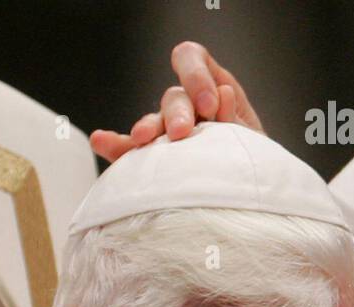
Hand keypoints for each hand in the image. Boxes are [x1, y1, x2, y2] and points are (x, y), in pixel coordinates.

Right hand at [91, 41, 264, 163]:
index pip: (195, 61)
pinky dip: (115, 146)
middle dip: (177, 113)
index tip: (210, 105)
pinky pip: (130, 151)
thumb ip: (236, 118)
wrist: (244, 199)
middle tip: (181, 132)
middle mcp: (185, 107)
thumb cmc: (249, 165)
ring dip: (148, 128)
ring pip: (153, 122)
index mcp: (211, 90)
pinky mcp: (152, 160)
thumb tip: (222, 93)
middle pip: (173, 97)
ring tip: (143, 139)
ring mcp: (166, 134)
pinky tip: (102, 142)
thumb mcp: (251, 139)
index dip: (197, 77)